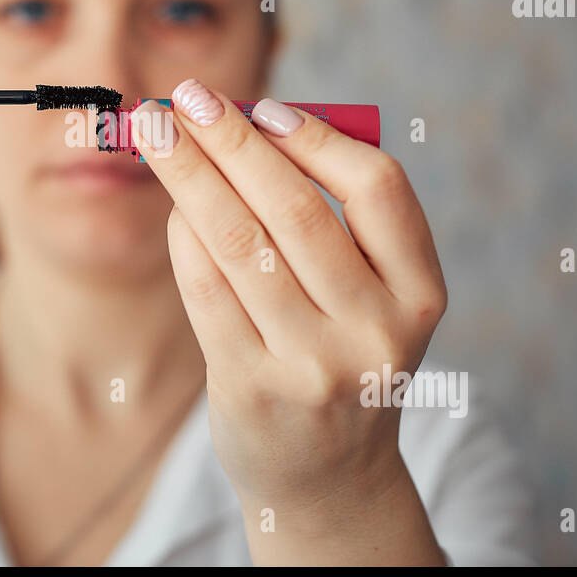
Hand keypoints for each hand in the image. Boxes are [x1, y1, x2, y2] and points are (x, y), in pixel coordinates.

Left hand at [130, 78, 448, 563]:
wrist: (325, 479)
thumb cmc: (341, 358)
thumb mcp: (373, 300)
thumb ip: (336, 223)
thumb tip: (250, 125)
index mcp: (420, 296)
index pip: (379, 190)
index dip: (318, 138)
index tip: (266, 107)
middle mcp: (376, 333)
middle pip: (298, 209)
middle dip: (233, 142)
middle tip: (188, 96)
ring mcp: (314, 367)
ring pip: (240, 242)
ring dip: (190, 175)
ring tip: (156, 130)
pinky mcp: (251, 387)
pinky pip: (205, 288)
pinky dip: (182, 235)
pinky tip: (173, 205)